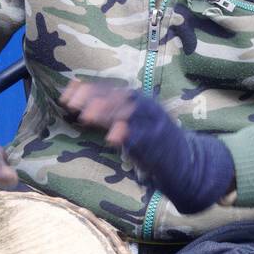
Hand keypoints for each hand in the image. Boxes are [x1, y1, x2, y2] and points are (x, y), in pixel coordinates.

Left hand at [60, 81, 234, 214]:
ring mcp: (155, 125)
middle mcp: (148, 109)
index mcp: (140, 101)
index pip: (112, 90)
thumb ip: (109, 113)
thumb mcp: (131, 123)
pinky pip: (143, 138)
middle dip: (95, 99)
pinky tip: (112, 137)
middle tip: (73, 104)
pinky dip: (127, 135)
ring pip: (130, 113)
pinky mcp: (160, 144)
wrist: (185, 162)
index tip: (67, 94)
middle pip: (119, 98)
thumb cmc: (151, 142)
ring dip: (107, 113)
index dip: (89, 90)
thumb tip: (77, 101)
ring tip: (86, 116)